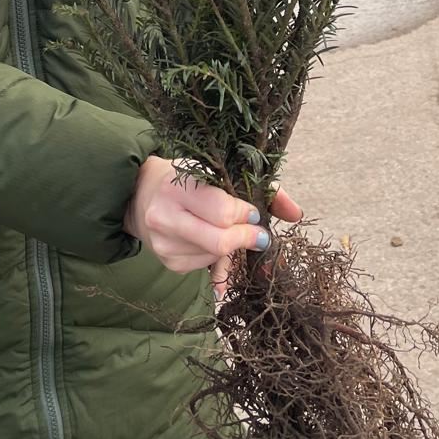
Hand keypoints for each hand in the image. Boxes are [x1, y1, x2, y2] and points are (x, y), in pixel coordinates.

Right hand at [123, 156, 301, 297]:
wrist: (142, 193)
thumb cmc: (187, 178)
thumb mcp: (216, 171)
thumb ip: (260, 189)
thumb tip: (296, 214)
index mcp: (177, 186)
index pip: (222, 210)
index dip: (246, 215)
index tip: (254, 213)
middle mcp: (164, 216)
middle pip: (219, 241)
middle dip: (246, 238)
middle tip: (258, 235)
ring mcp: (163, 243)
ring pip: (214, 256)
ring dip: (232, 248)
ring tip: (229, 231)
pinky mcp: (168, 262)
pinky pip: (205, 267)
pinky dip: (217, 257)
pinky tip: (213, 243)